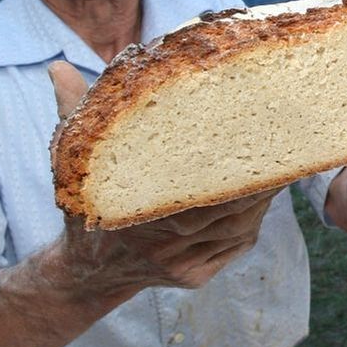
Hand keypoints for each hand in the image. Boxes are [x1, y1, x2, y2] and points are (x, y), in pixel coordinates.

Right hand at [49, 61, 277, 291]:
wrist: (87, 271)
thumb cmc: (88, 205)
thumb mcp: (73, 161)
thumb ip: (73, 111)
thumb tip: (58, 68)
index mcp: (136, 213)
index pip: (198, 189)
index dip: (235, 169)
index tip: (259, 142)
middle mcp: (162, 244)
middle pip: (229, 210)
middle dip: (262, 182)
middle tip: (288, 151)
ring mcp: (181, 264)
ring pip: (238, 229)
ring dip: (264, 201)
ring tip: (284, 169)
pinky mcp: (195, 278)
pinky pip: (235, 248)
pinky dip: (252, 223)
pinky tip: (264, 200)